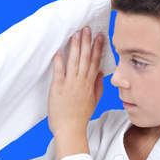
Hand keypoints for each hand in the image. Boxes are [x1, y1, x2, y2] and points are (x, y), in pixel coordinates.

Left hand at [47, 27, 106, 145]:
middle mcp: (81, 82)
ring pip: (74, 61)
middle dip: (87, 42)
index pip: (96, 62)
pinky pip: (59, 72)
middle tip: (87, 28)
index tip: (100, 36)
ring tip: (76, 34)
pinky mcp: (57, 88)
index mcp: (90, 84)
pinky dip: (59, 61)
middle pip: (85, 58)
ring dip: (75, 47)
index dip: (98, 48)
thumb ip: (98, 86)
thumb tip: (101, 72)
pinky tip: (59, 50)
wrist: (70, 130)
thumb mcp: (94, 101)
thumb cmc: (80, 117)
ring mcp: (69, 84)